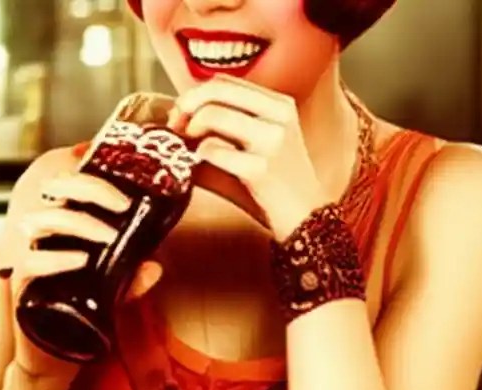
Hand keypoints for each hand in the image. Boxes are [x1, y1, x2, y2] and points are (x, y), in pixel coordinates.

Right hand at [0, 171, 163, 379]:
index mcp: (63, 230)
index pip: (71, 187)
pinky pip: (31, 263)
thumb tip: (154, 266)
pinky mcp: (22, 285)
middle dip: (89, 191)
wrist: (54, 359)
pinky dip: (56, 259)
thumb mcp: (112, 295)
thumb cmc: (77, 319)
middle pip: (55, 192)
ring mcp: (30, 258)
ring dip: (79, 223)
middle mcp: (43, 237)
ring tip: (107, 237)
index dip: (95, 183)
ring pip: (44, 222)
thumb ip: (129, 278)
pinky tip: (80, 261)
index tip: (124, 199)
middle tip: (120, 207)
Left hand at [170, 75, 333, 238]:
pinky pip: (212, 149)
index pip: (225, 81)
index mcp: (279, 104)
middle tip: (176, 127)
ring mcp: (272, 139)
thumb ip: (224, 124)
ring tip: (190, 149)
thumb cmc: (273, 183)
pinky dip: (198, 157)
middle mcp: (279, 115)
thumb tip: (177, 115)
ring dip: (189, 131)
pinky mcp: (260, 167)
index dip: (194, 94)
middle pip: (215, 90)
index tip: (181, 114)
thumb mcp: (257, 143)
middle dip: (186, 106)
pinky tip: (203, 167)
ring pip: (211, 115)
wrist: (305, 217)